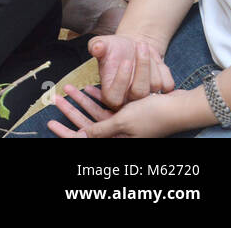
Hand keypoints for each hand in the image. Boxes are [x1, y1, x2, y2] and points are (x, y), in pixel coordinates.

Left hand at [49, 84, 192, 137]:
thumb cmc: (153, 115)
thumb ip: (103, 129)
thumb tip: (84, 136)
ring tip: (68, 88)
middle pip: (88, 125)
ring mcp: (126, 127)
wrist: (180, 107)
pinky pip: (110, 108)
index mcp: (119, 142)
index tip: (50, 124)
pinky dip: (100, 98)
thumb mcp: (123, 122)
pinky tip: (90, 88)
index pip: (86, 139)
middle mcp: (121, 136)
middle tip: (56, 99)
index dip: (67, 132)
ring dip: (82, 101)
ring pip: (97, 114)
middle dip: (71, 112)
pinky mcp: (131, 116)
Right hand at [90, 32, 173, 107]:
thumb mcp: (101, 44)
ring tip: (142, 47)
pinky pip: (168, 84)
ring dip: (151, 62)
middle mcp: (128, 98)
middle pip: (139, 92)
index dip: (121, 81)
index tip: (125, 61)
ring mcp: (147, 97)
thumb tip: (97, 48)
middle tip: (140, 44)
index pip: (114, 97)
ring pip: (155, 84)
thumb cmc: (112, 48)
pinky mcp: (162, 92)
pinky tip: (153, 59)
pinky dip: (162, 67)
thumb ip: (96, 46)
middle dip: (142, 66)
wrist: (131, 47)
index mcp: (110, 92)